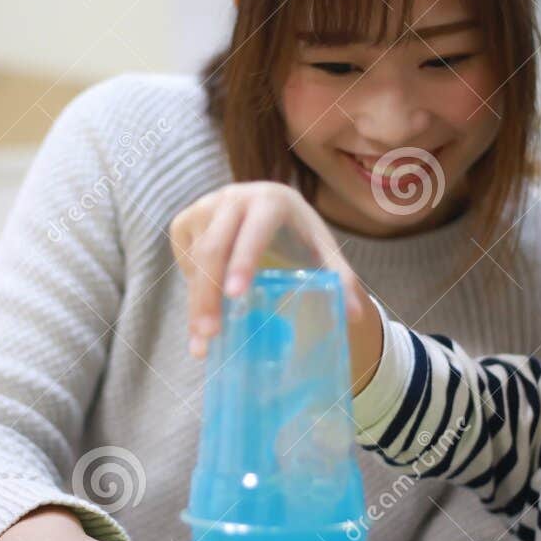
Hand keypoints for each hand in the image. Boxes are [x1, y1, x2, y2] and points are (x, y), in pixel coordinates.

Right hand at [170, 182, 380, 388]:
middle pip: (214, 249)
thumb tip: (357, 316)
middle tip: (211, 333)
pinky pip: (183, 262)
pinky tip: (202, 311)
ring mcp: (205, 207)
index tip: (236, 295)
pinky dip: (190, 290)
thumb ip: (340, 279)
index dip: (243, 260)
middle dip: (209, 293)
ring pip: (194, 259)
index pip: (254, 231)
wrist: (269, 212)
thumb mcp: (322, 253)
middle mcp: (233, 198)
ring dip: (195, 302)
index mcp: (271, 200)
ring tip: (202, 342)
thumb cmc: (300, 236)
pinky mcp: (186, 221)